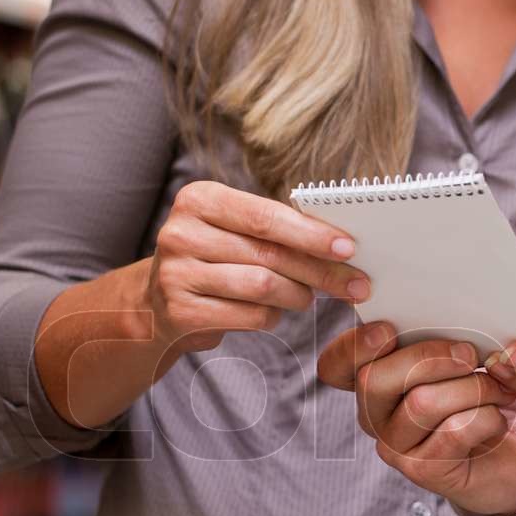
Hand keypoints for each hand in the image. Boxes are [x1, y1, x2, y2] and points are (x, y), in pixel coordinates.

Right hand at [147, 180, 368, 354]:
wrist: (159, 302)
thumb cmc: (215, 259)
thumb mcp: (235, 231)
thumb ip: (277, 229)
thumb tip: (342, 244)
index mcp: (199, 199)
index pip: (265, 216)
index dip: (311, 234)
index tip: (349, 247)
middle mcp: (181, 232)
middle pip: (269, 254)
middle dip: (320, 271)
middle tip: (357, 284)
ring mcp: (176, 273)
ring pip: (263, 286)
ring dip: (297, 295)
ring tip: (306, 297)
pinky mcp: (181, 311)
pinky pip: (250, 316)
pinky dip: (272, 316)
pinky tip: (272, 312)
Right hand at [317, 325, 515, 515]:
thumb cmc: (488, 393)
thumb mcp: (467, 357)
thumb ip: (445, 337)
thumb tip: (453, 319)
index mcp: (375, 380)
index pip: (335, 366)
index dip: (352, 346)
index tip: (387, 329)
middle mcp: (374, 415)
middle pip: (375, 379)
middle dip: (429, 357)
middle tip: (471, 353)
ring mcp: (395, 446)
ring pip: (421, 403)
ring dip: (472, 388)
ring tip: (499, 390)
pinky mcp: (424, 471)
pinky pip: (454, 432)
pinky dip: (487, 417)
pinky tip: (499, 419)